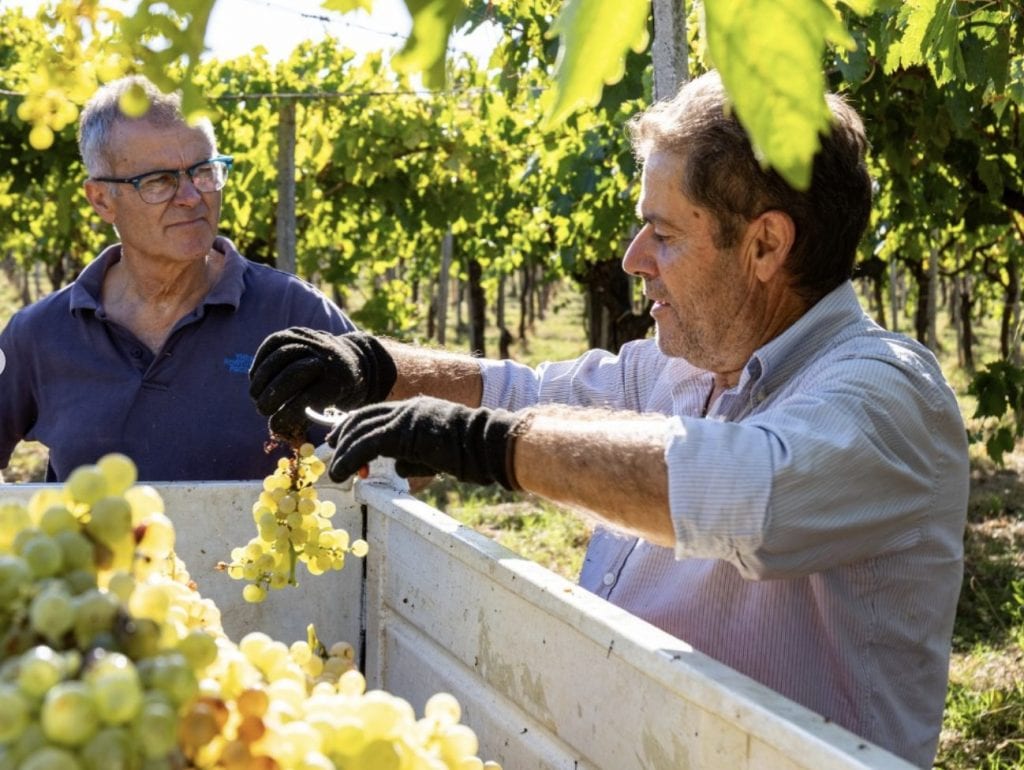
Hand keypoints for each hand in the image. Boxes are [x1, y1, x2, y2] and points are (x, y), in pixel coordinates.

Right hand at [248, 329, 396, 441]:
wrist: (355, 357)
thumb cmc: (346, 393)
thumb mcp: (348, 412)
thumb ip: (338, 435)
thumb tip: (339, 467)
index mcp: (339, 380)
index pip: (304, 401)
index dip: (285, 416)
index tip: (276, 427)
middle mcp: (325, 356)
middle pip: (288, 378)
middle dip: (271, 398)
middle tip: (264, 410)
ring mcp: (310, 340)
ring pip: (276, 360)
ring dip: (261, 382)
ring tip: (258, 397)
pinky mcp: (295, 331)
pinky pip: (270, 345)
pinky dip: (260, 363)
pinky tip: (257, 379)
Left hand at [326, 396, 525, 489]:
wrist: (488, 443)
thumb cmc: (473, 451)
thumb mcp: (438, 451)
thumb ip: (416, 455)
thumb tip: (400, 467)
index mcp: (415, 408)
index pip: (374, 414)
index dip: (353, 428)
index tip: (340, 443)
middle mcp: (407, 407)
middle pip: (361, 419)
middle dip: (341, 438)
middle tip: (330, 458)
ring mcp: (405, 417)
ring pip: (359, 431)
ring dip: (341, 453)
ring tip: (334, 474)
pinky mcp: (403, 433)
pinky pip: (365, 445)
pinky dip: (347, 459)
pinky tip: (341, 474)